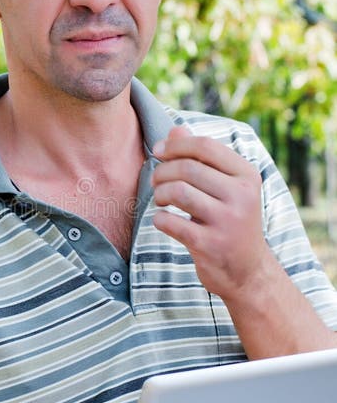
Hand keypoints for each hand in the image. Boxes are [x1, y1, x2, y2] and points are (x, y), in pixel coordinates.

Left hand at [151, 125, 268, 299]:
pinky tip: (162, 220)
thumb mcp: (225, 188)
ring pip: (178, 192)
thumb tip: (175, 130)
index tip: (157, 152)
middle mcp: (241, 196)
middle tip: (156, 183)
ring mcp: (228, 221)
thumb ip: (201, 158)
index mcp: (247, 176)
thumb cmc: (230, 222)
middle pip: (188, 168)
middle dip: (162, 172)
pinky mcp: (211, 245)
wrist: (247, 271)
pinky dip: (159, 219)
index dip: (175, 145)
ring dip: (160, 194)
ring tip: (161, 201)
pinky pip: (172, 223)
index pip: (205, 146)